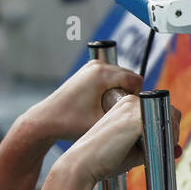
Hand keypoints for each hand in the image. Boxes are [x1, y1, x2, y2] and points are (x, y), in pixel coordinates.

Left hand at [28, 60, 143, 143]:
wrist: (44, 121)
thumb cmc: (69, 124)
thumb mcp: (102, 122)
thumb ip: (126, 115)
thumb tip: (146, 114)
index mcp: (102, 74)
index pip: (136, 81)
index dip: (135, 98)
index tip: (125, 112)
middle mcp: (97, 66)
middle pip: (129, 77)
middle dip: (128, 95)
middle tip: (115, 113)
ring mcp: (91, 67)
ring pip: (120, 78)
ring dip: (119, 92)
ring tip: (106, 110)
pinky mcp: (87, 72)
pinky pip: (110, 78)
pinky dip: (111, 90)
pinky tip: (101, 104)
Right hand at [63, 90, 180, 183]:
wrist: (81, 164)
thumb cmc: (101, 159)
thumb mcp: (134, 150)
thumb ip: (155, 146)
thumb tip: (178, 149)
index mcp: (125, 103)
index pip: (158, 109)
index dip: (165, 127)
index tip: (161, 144)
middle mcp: (130, 100)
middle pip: (169, 109)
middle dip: (170, 131)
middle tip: (161, 149)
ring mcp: (134, 106)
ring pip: (170, 116)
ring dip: (170, 135)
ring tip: (154, 152)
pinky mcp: (137, 117)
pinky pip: (166, 126)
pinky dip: (167, 140)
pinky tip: (153, 151)